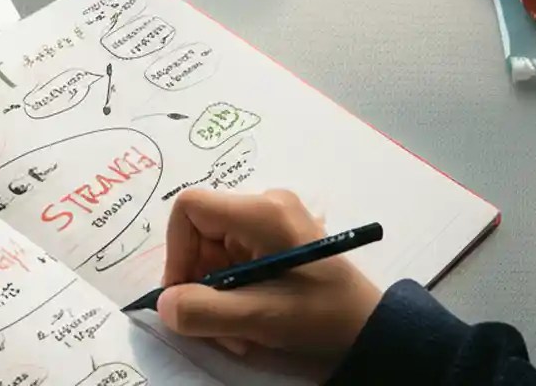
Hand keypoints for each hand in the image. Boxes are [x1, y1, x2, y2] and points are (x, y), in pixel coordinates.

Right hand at [157, 190, 380, 369]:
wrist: (371, 329)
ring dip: (217, 294)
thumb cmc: (321, 315)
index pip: (190, 208)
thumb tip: (164, 304)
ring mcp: (272, 220)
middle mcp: (265, 205)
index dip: (176, 249)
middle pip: (201, 233)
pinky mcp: (277, 238)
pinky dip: (233, 291)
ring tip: (239, 331)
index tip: (185, 292)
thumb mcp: (260, 318)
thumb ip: (204, 311)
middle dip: (201, 282)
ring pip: (214, 251)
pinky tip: (250, 318)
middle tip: (216, 325)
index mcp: (262, 212)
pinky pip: (234, 258)